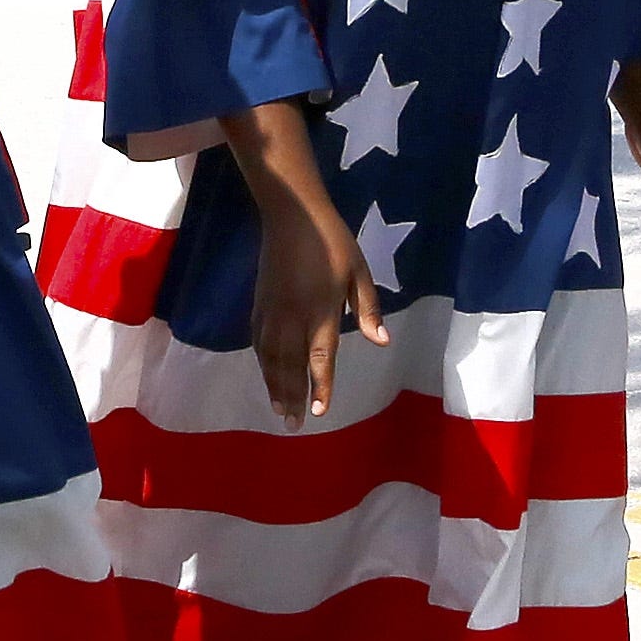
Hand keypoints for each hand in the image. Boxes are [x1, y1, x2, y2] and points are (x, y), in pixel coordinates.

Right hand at [246, 187, 383, 424]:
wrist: (292, 215)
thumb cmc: (333, 242)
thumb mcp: (360, 272)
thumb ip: (369, 309)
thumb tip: (382, 341)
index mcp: (321, 311)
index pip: (320, 358)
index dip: (320, 387)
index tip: (320, 412)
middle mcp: (293, 318)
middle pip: (291, 366)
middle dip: (294, 397)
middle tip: (294, 425)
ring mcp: (272, 312)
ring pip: (271, 358)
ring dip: (274, 386)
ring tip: (279, 409)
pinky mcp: (259, 304)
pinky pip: (258, 342)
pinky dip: (262, 364)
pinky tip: (266, 375)